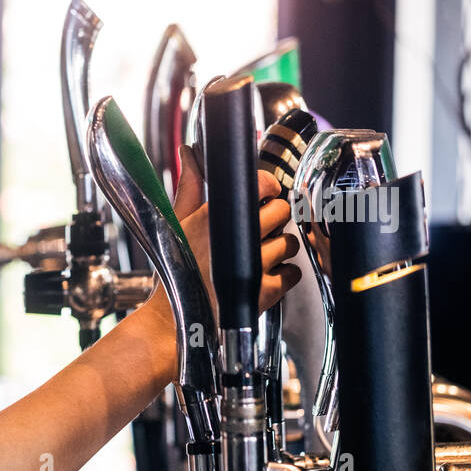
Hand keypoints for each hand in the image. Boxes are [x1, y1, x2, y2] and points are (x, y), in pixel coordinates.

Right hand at [171, 144, 302, 321]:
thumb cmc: (176, 271)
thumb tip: (187, 153)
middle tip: (259, 231)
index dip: (267, 190)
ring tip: (260, 257)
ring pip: (290, 242)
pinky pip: (294, 273)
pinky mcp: (263, 292)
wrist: (176, 318)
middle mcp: (237, 239)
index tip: (261, 199)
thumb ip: (190, 185)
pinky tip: (266, 277)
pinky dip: (286, 276)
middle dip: (274, 220)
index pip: (264, 184)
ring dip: (280, 249)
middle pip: (282, 211)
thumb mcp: (177, 222)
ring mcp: (253, 266)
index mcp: (215, 216)